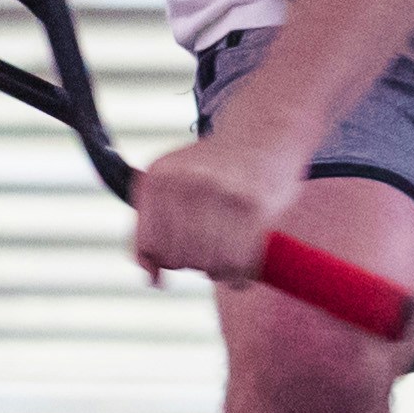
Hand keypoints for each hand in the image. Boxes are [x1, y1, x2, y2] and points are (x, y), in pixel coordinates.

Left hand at [123, 121, 326, 296]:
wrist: (263, 132)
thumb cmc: (215, 168)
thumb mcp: (171, 184)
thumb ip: (150, 230)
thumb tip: (152, 280)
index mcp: (158, 178)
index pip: (151, 247)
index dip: (167, 259)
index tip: (184, 250)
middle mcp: (186, 183)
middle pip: (180, 259)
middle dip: (196, 263)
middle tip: (212, 248)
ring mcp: (221, 194)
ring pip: (209, 266)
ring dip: (220, 271)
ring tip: (229, 254)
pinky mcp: (255, 207)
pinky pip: (240, 263)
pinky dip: (242, 274)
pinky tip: (245, 261)